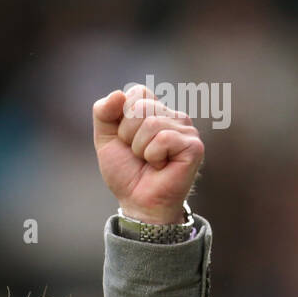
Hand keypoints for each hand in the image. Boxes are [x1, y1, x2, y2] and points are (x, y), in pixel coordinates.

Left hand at [93, 86, 203, 224]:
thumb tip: (118, 94)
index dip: (122, 119)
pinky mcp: (193, 146)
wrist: (137, 203)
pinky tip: (161, 167)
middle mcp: (174, 116)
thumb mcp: (105, 141)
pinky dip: (153, 157)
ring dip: (141, 149)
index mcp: (156, 110)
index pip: (137, 93)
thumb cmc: (127, 173)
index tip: (127, 141)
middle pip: (141, 106)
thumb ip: (103, 113)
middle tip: (138, 154)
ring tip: (149, 162)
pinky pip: (163, 139)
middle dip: (129, 135)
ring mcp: (186, 130)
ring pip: (151, 124)